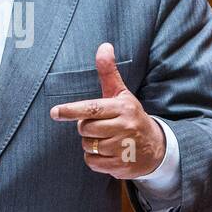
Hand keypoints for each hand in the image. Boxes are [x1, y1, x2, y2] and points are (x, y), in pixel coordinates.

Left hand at [49, 43, 164, 178]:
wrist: (156, 148)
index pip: (92, 108)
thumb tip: (104, 45)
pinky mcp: (120, 166)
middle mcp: (124, 127)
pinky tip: (108, 153)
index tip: (55, 112)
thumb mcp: (121, 94)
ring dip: (91, 144)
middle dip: (86, 128)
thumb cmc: (131, 116)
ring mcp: (123, 148)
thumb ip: (109, 72)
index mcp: (123, 108)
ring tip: (107, 140)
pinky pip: (92, 162)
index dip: (72, 110)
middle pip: (85, 128)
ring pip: (87, 146)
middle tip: (100, 126)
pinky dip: (95, 159)